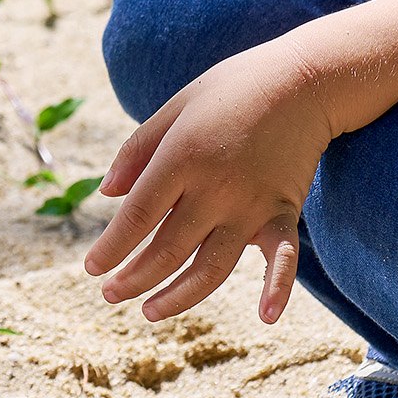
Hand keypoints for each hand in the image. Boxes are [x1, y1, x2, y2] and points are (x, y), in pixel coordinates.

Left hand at [84, 36, 336, 322]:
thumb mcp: (173, 109)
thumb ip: (136, 151)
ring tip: (148, 312)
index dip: (111, 249)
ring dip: (178, 296)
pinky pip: (283, 258)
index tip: (92, 269)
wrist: (304, 79)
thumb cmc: (230, 91)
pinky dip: (278, 288)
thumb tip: (106, 193)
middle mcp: (215, 188)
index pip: (136, 217)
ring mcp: (253, 205)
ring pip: (211, 267)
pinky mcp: (285, 211)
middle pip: (167, 250)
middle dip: (133, 279)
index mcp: (181, 159)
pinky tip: (266, 317)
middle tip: (110, 295)